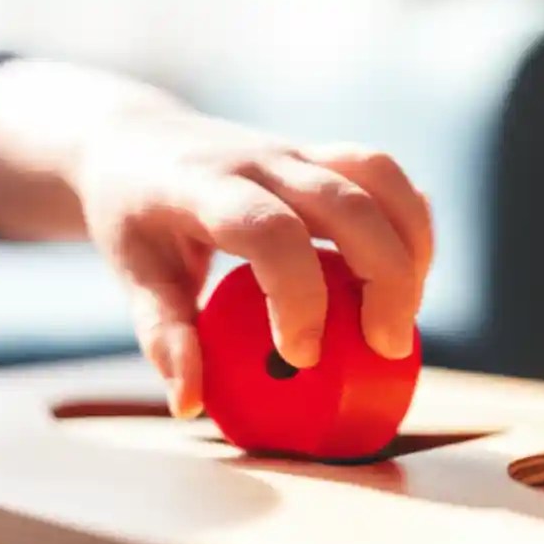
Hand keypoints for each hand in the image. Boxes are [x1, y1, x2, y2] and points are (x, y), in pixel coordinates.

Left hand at [73, 107, 432, 418]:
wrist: (135, 137)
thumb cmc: (131, 216)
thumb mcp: (132, 273)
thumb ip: (164, 335)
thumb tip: (190, 405)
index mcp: (205, 187)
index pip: (270, 231)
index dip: (298, 296)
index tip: (302, 357)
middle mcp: (260, 159)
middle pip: (349, 203)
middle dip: (385, 279)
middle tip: (387, 350)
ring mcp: (297, 149)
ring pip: (381, 177)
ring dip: (411, 246)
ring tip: (406, 315)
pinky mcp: (322, 154)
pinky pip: (386, 178)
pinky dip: (410, 225)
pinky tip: (410, 278)